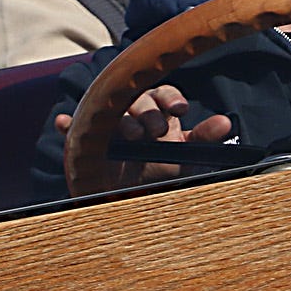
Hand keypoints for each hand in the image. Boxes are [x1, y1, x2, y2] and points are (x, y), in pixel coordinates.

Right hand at [56, 84, 231, 188]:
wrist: (132, 197)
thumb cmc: (159, 170)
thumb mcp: (184, 156)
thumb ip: (203, 138)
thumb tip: (227, 123)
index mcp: (156, 111)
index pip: (162, 93)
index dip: (170, 98)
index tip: (180, 111)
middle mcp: (131, 113)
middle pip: (136, 98)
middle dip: (147, 112)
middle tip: (155, 132)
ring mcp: (108, 126)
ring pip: (110, 110)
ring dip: (120, 120)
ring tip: (129, 136)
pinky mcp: (87, 141)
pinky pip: (73, 129)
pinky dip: (67, 125)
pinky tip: (63, 122)